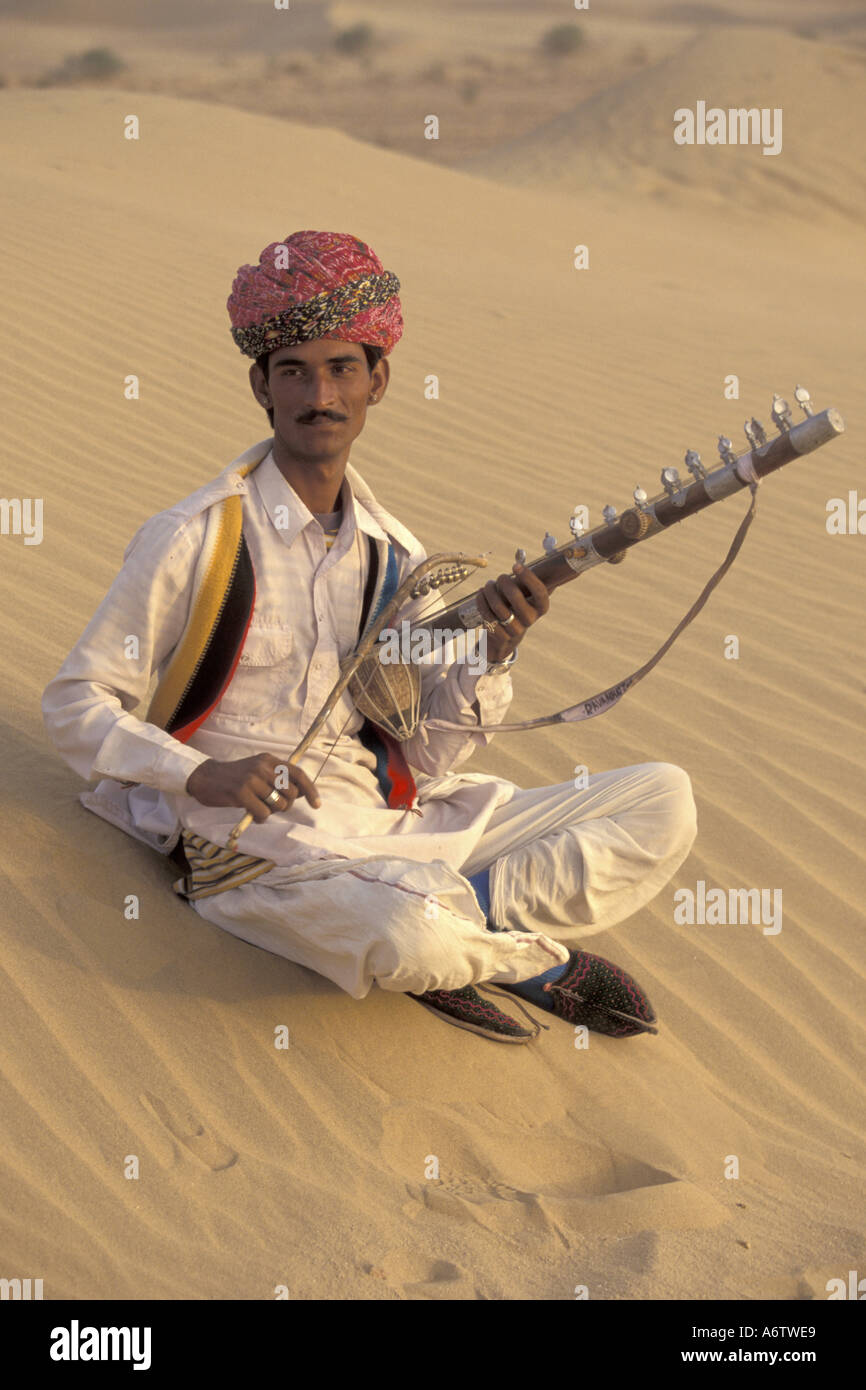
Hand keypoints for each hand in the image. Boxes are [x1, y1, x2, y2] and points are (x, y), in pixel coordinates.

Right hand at [185, 754, 320, 823]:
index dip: (310, 790)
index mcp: (269, 760)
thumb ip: (277, 778)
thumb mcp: (257, 770)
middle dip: (285, 805)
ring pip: (278, 805)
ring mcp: (252, 779)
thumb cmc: (234, 778)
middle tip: (271, 806)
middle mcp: (262, 767)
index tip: (316, 804)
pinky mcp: (241, 793)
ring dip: (271, 812)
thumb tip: (301, 794)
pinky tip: (252, 814)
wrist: (205, 777)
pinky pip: (263, 813)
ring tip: (258, 808)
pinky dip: (260, 818)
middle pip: (290, 793)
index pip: (298, 774)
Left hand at [476, 562, 549, 663]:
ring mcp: (515, 629)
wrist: (507, 635)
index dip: (528, 577)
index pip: (539, 592)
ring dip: (490, 590)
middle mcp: (530, 619)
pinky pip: (487, 615)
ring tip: (488, 584)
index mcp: (541, 607)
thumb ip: (526, 582)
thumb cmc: (517, 606)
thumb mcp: (526, 596)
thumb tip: (523, 561)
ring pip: (498, 606)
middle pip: (515, 597)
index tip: (515, 565)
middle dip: (504, 582)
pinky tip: (481, 594)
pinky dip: (481, 601)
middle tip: (500, 577)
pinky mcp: (500, 635)